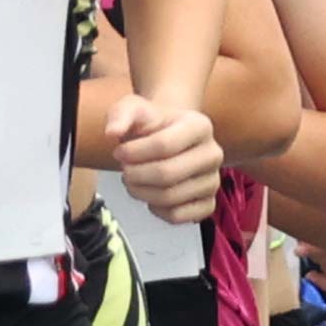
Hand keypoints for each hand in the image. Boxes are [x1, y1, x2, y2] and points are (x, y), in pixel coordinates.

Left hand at [107, 96, 225, 227]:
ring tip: (133, 181)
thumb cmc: (149, 125)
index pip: (164, 145)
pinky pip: (178, 216)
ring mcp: (213, 181)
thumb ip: (120, 115)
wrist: (165, 140)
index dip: (133, 153)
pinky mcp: (208, 204)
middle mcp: (213, 154)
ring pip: (170, 198)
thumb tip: (112, 132)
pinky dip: (157, 209)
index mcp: (200, 126)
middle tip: (124, 170)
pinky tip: (151, 194)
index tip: (118, 152)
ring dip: (141, 193)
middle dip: (135, 175)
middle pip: (167, 174)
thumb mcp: (132, 109)